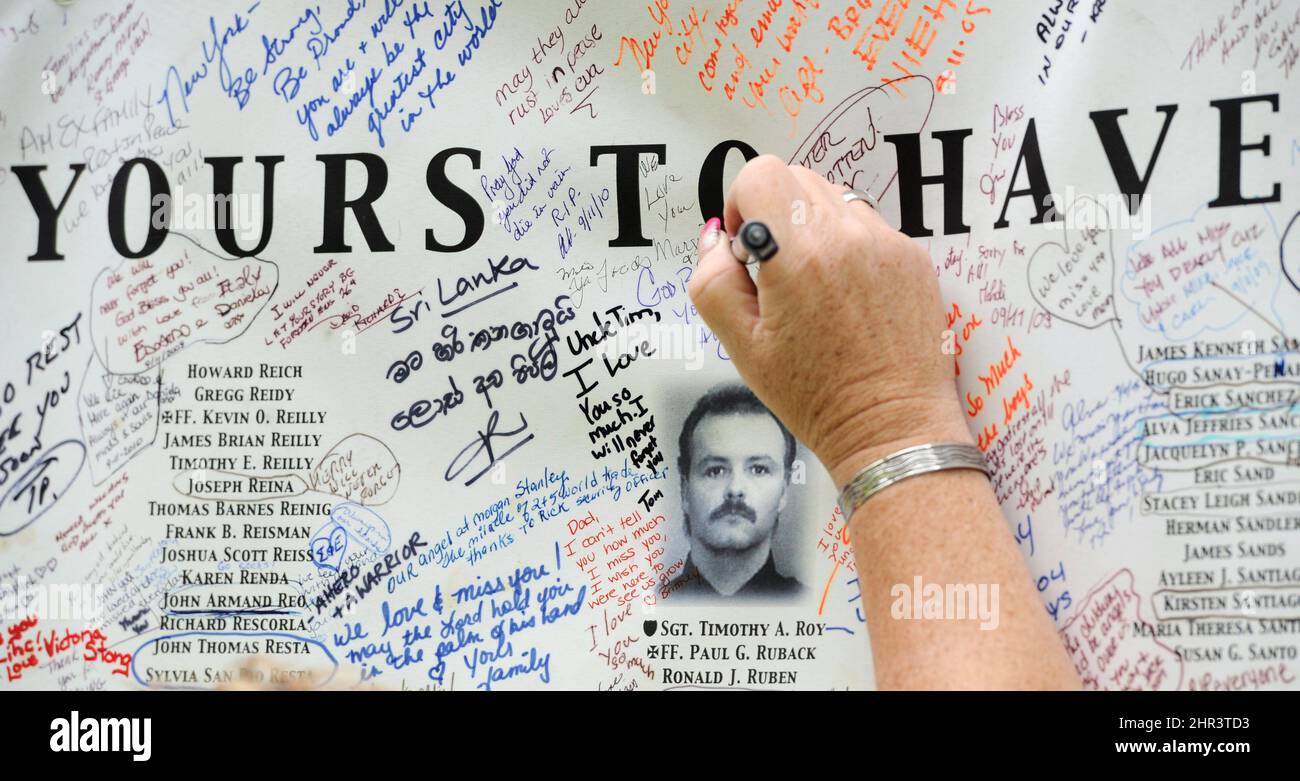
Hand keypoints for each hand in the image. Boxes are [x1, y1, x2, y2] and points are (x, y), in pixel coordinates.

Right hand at [688, 156, 973, 486]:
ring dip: (814, 227)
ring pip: (835, 199)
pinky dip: (850, 247)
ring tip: (814, 287)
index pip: (761, 174)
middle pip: (797, 177)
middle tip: (775, 271)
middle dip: (776, 213)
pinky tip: (848, 299)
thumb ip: (712, 281)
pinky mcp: (913, 259)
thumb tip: (717, 238)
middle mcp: (848, 237)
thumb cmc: (814, 394)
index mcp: (799, 255)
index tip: (747, 246)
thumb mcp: (740, 345)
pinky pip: (870, 227)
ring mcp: (887, 244)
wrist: (890, 426)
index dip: (743, 203)